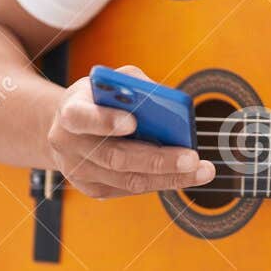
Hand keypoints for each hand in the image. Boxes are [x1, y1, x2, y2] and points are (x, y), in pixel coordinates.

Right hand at [47, 65, 214, 197]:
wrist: (73, 127)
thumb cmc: (100, 99)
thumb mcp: (114, 81)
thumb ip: (137, 86)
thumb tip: (169, 104)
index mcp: (71, 111)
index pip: (82, 117)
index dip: (106, 121)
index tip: (133, 122)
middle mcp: (69, 145)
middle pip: (115, 157)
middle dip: (157, 159)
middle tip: (191, 157)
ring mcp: (80, 171)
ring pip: (127, 180)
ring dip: (168, 177)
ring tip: (200, 170)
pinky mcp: (94, 188)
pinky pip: (131, 189)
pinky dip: (161, 182)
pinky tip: (184, 175)